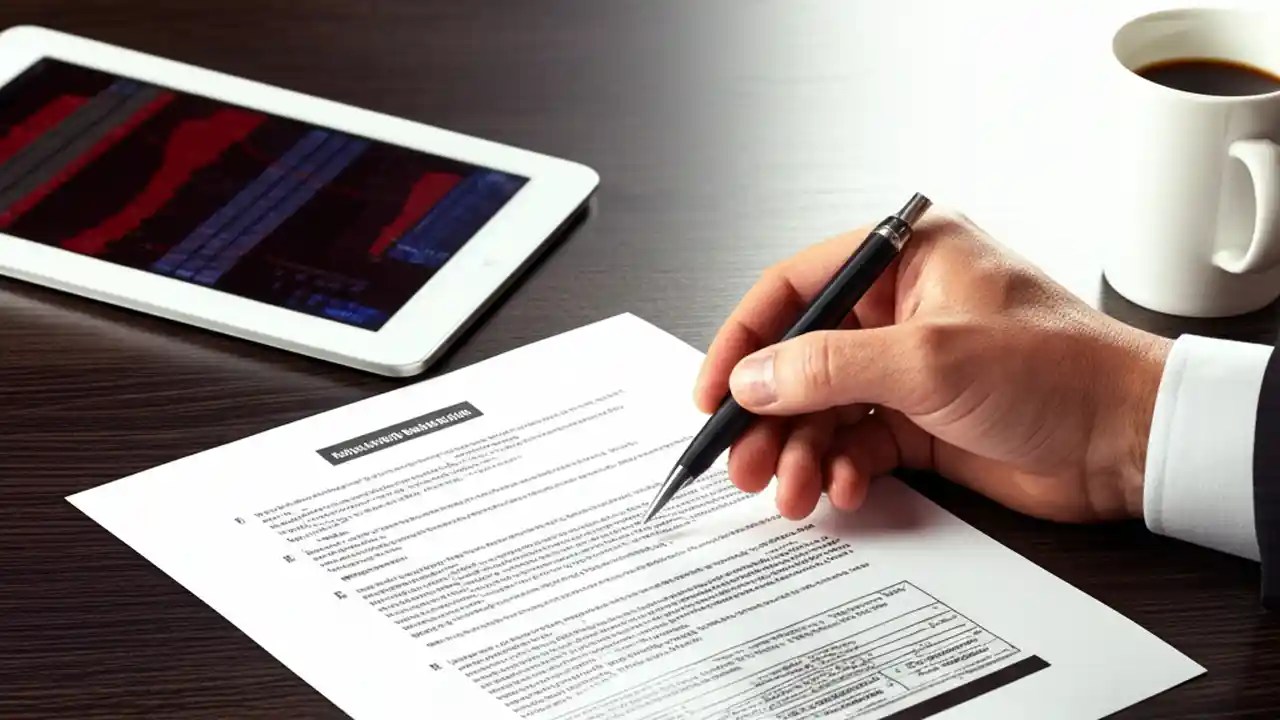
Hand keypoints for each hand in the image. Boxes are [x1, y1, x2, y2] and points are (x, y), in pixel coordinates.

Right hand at [693, 209, 1171, 522]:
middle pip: (800, 358)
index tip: (713, 391)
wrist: (1128, 441)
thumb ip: (829, 367)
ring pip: (822, 409)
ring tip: (790, 489)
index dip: (744, 340)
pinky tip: (843, 490)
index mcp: (903, 260)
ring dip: (800, 452)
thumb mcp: (929, 360)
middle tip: (743, 459)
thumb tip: (753, 378)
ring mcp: (907, 367)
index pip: (794, 289)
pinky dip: (841, 470)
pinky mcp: (919, 420)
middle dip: (768, 414)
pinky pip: (855, 443)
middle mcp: (899, 309)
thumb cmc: (1059, 371)